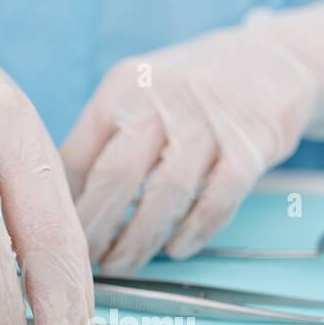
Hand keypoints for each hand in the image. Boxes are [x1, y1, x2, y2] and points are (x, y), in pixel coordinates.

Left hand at [61, 0, 323, 272]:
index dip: (64, 205)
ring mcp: (207, 123)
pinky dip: (193, 231)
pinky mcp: (250, 145)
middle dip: (95, 230)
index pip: (79, 155)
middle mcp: (160, 101)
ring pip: (165, 194)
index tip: (53, 236)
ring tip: (122, 264)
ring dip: (139, 239)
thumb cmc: (185, 90)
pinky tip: (176, 249)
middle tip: (84, 263)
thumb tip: (61, 199)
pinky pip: (216, 199)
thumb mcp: (136, 92)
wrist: (269, 60)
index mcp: (121, 89)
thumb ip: (102, 137)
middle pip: (116, 176)